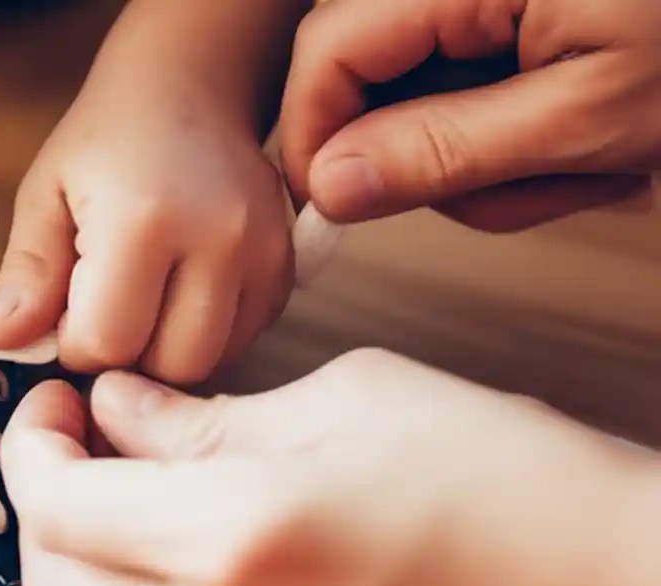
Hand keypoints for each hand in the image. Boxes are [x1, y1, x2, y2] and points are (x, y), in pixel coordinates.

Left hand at [0, 66, 292, 384]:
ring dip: (165, 355)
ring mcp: (260, 254)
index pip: (106, 344)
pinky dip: (204, 338)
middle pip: (165, 366)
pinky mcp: (284, 267)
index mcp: (142, 220)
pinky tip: (178, 298)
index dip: (74, 345)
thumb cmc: (103, 143)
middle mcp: (215, 240)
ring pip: (209, 363)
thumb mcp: (44, 197)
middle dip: (123, 359)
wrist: (187, 90)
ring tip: (140, 305)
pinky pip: (242, 341)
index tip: (65, 313)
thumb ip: (24, 276)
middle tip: (102, 313)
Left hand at [1, 351, 660, 585]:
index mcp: (232, 536)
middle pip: (52, 584)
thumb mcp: (345, 400)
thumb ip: (203, 415)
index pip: (57, 506)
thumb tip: (118, 408)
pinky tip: (200, 520)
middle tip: (74, 436)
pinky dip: (154, 580)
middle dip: (37, 504)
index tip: (57, 400)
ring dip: (90, 545)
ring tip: (135, 470)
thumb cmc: (505, 476)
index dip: (31, 444)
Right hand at [280, 0, 660, 231]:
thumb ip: (443, 152)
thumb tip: (331, 184)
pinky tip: (567, 121)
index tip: (337, 209)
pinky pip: (456, 66)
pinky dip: (502, 115)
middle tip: (519, 184)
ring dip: (477, 145)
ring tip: (576, 154)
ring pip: (412, 81)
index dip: (318, 140)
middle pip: (364, 71)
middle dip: (425, 150)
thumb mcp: (588, 115)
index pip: (327, 55)